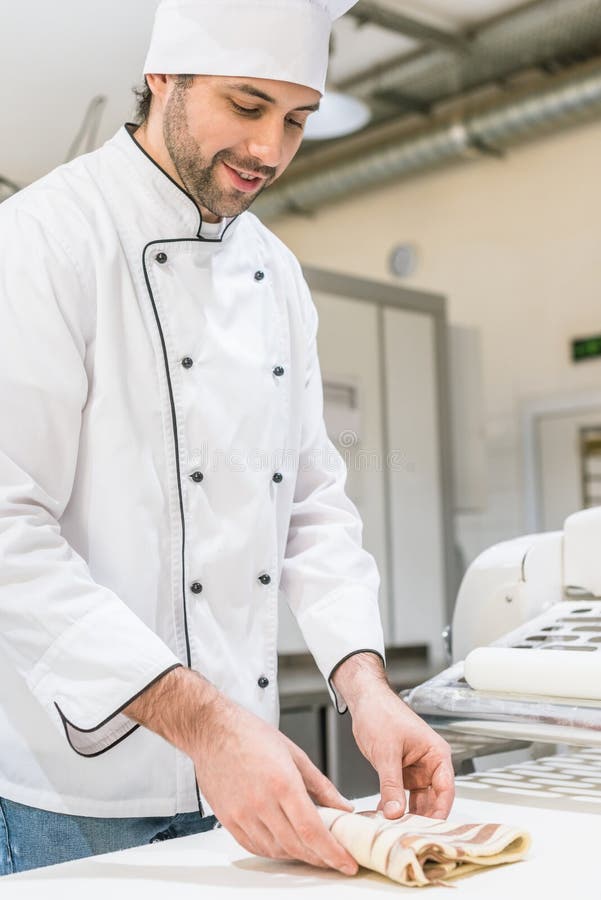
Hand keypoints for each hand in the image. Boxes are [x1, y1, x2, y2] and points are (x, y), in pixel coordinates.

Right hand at [193, 691, 357, 872]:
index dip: (333, 852)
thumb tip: (342, 806)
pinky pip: (256, 847)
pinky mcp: (229, 820)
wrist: (212, 730)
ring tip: (314, 851)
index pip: (312, 830)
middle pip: (297, 845)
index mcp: (282, 782)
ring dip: (299, 855)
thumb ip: (321, 785)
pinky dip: (275, 851)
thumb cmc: (250, 734)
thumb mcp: (294, 753)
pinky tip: (286, 845)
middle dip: (321, 858)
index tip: (347, 862)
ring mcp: (242, 814)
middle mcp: (261, 803)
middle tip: (336, 859)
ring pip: (277, 850)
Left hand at [333, 654, 453, 819]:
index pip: (446, 790)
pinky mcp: (401, 772)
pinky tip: (382, 818)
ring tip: (394, 831)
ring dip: (405, 815)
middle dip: (421, 818)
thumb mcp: (386, 752)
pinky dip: (393, 806)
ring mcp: (415, 770)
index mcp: (436, 754)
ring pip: (416, 801)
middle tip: (408, 836)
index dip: (440, 812)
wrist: (364, 700)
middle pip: (433, 799)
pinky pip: (401, 795)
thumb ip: (391, 785)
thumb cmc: (381, 713)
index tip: (430, 831)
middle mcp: (429, 764)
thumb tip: (395, 813)